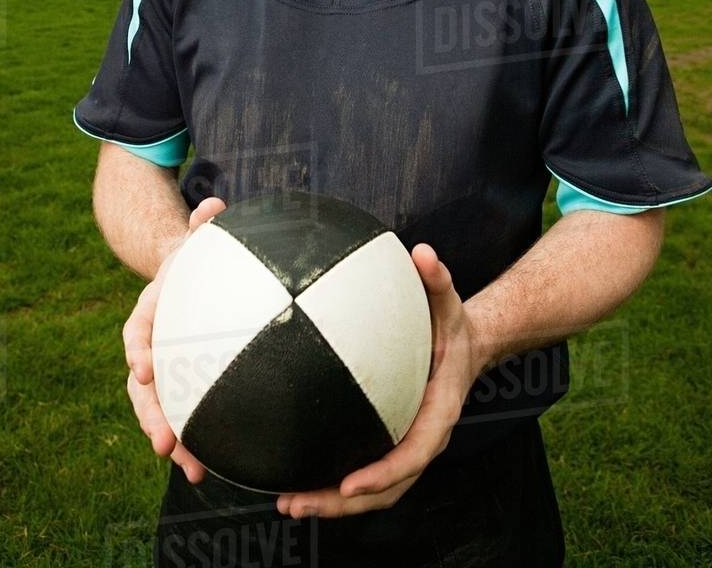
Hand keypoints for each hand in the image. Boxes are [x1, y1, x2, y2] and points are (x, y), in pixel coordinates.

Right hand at [123, 195, 226, 480]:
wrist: (189, 282)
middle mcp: (149, 347)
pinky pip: (178, 418)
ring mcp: (162, 372)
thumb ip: (204, 226)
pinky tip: (203, 468)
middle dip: (150, 416)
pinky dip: (187, 444)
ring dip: (168, 439)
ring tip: (189, 467)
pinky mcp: (178, 390)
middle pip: (141, 386)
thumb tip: (212, 205)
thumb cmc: (197, 262)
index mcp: (151, 312)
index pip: (137, 330)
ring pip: (155, 411)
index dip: (137, 349)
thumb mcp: (199, 243)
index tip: (142, 367)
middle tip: (164, 443)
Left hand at [276, 244, 480, 518]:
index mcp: (439, 411)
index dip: (382, 474)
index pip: (413, 454)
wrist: (467, 345)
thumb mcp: (449, 298)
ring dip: (331, 502)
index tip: (348, 484)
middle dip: (342, 503)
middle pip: (387, 488)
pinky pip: (365, 471)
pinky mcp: (391, 442)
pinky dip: (334, 484)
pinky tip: (296, 478)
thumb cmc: (452, 322)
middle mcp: (424, 438)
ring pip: (374, 491)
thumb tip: (422, 252)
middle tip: (296, 502)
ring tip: (287, 502)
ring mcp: (408, 445)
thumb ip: (438, 277)